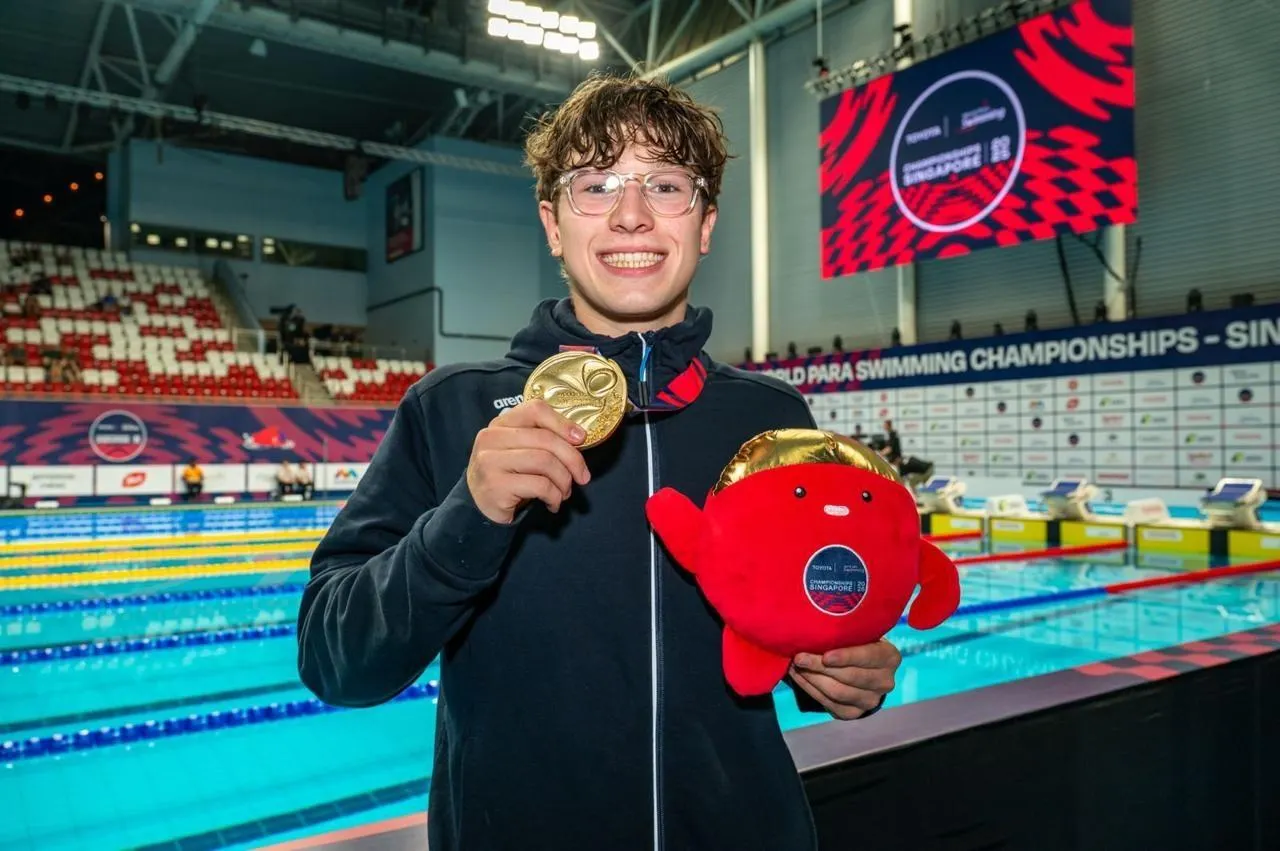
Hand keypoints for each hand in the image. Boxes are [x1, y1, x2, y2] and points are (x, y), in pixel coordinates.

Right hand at [466, 398, 590, 523]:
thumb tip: (578, 437)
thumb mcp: (521, 450)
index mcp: (501, 424)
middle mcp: (491, 438)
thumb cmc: (509, 476)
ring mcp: (490, 461)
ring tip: (564, 492)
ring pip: (545, 462)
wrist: (479, 506)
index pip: (535, 410)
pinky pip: (540, 486)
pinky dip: (554, 496)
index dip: (563, 423)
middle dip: (573, 459)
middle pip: (545, 439)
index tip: (580, 439)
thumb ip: (542, 438)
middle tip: (583, 476)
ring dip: (564, 480)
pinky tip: (552, 503)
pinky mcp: (496, 486)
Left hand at [789, 640, 901, 720]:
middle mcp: (885, 682)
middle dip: (820, 667)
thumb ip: (847, 633)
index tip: (826, 656)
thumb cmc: (858, 643)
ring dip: (812, 679)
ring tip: (796, 666)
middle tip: (799, 658)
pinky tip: (799, 677)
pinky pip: (829, 704)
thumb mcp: (859, 633)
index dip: (846, 657)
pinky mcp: (854, 713)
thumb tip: (817, 629)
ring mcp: (871, 700)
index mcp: (890, 657)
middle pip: (850, 677)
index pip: (868, 657)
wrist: (864, 669)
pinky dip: (810, 690)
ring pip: (837, 692)